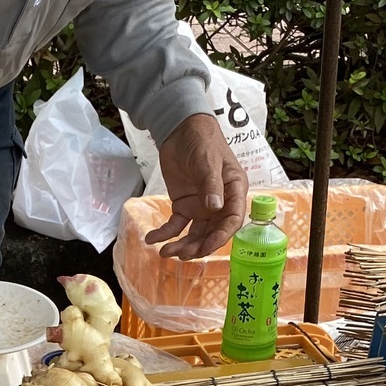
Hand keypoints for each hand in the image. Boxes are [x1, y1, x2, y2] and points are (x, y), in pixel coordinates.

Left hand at [146, 112, 248, 259]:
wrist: (180, 130)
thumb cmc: (202, 140)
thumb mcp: (207, 161)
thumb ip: (211, 184)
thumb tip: (214, 207)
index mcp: (234, 191)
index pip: (232, 220)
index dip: (220, 237)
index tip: (206, 248)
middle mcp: (220, 203)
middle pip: (212, 232)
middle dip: (198, 246)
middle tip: (181, 255)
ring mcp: (201, 206)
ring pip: (194, 233)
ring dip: (182, 245)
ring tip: (165, 252)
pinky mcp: (184, 205)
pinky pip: (176, 225)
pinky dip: (164, 234)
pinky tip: (151, 239)